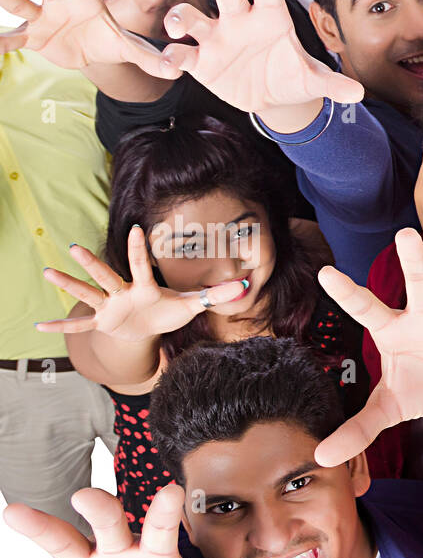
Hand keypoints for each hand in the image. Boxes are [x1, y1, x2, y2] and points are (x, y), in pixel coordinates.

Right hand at [0, 0, 174, 76]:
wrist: (94, 54)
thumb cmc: (111, 40)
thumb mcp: (132, 48)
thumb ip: (151, 58)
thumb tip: (177, 70)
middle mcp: (59, 0)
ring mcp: (43, 16)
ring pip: (19, 1)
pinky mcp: (34, 36)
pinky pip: (14, 37)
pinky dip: (2, 40)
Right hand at [0, 484, 237, 557]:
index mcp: (155, 554)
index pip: (162, 532)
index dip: (165, 513)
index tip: (170, 489)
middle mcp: (119, 550)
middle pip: (109, 525)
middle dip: (101, 511)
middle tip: (88, 496)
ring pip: (64, 541)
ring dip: (41, 528)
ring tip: (15, 512)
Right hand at [37, 225, 247, 340]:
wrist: (148, 329)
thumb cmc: (168, 312)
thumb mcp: (192, 305)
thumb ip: (216, 296)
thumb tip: (246, 286)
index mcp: (145, 288)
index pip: (142, 268)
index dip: (140, 251)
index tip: (138, 228)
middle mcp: (123, 293)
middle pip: (107, 276)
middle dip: (92, 264)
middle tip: (74, 247)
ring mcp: (110, 306)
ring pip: (88, 293)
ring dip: (69, 285)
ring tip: (48, 273)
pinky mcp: (103, 321)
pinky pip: (81, 324)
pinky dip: (62, 325)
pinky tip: (41, 325)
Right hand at [159, 0, 362, 115]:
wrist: (271, 96)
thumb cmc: (291, 75)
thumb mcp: (313, 79)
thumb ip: (332, 83)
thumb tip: (358, 93)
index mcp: (269, 16)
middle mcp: (239, 19)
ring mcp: (217, 38)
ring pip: (194, 16)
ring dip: (182, 17)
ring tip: (178, 25)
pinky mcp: (202, 61)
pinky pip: (183, 55)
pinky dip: (174, 57)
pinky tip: (172, 62)